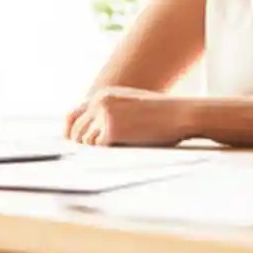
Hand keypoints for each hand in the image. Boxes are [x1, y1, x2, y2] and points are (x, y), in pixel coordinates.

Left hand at [64, 87, 192, 146]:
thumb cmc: (166, 115)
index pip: (72, 115)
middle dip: (83, 146)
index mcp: (105, 95)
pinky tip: (124, 150)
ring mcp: (104, 115)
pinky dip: (107, 154)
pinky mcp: (111, 129)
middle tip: (93, 158)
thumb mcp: (135, 106)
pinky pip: (98, 149)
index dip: (70, 133)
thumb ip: (113, 115)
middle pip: (75, 131)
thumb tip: (96, 136)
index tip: (73, 146)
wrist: (183, 114)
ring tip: (119, 150)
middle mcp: (100, 102)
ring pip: (86, 142)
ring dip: (99, 150)